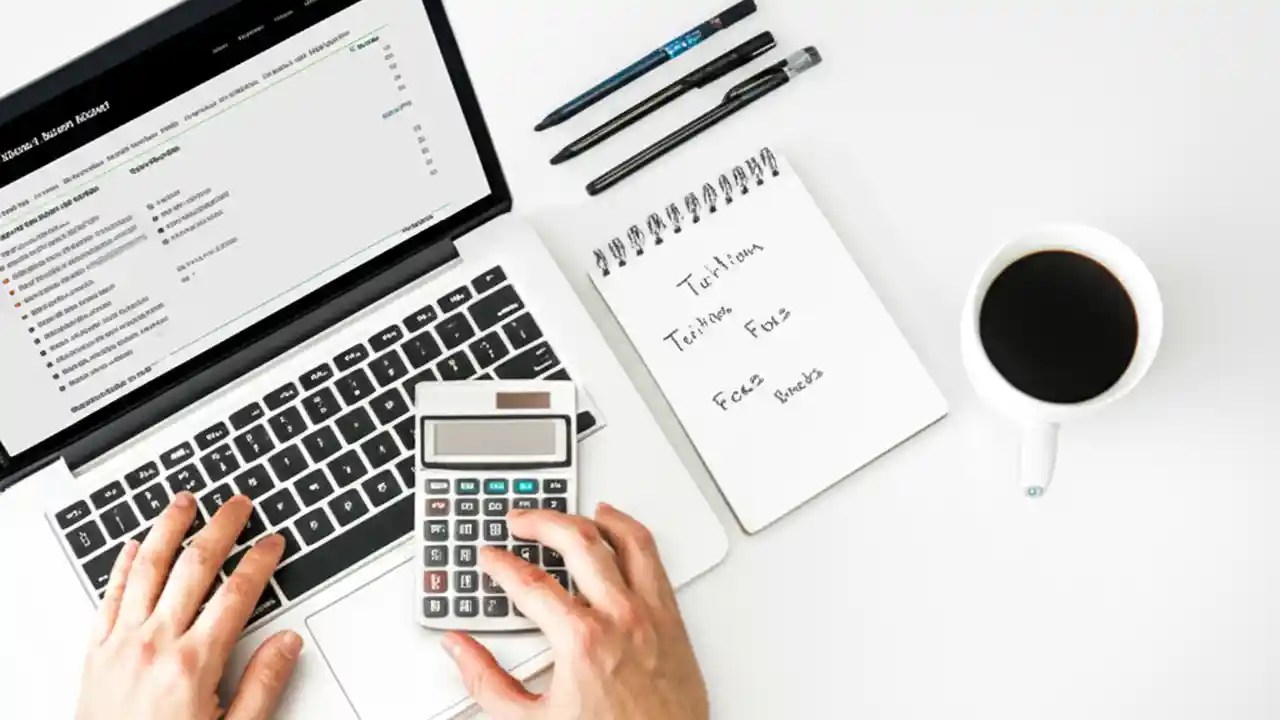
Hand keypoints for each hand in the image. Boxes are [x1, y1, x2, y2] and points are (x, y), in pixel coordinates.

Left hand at [77, 493, 302, 719]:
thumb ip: (262, 686)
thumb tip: (288, 645)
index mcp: (193, 663)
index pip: (236, 593)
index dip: (260, 561)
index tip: (273, 543)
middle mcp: (153, 645)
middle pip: (194, 567)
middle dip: (222, 528)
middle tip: (238, 505)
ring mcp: (119, 646)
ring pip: (146, 568)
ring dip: (167, 529)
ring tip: (184, 503)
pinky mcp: (94, 655)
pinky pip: (108, 596)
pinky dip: (122, 566)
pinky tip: (132, 548)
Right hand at [443, 503, 708, 719]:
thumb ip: (487, 681)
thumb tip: (460, 649)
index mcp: (582, 640)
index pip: (529, 582)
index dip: (501, 564)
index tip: (490, 558)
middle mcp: (620, 618)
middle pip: (577, 542)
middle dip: (540, 522)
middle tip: (519, 522)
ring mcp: (651, 615)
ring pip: (624, 539)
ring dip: (591, 519)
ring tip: (568, 513)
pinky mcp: (674, 620)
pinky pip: (654, 559)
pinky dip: (632, 535)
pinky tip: (618, 531)